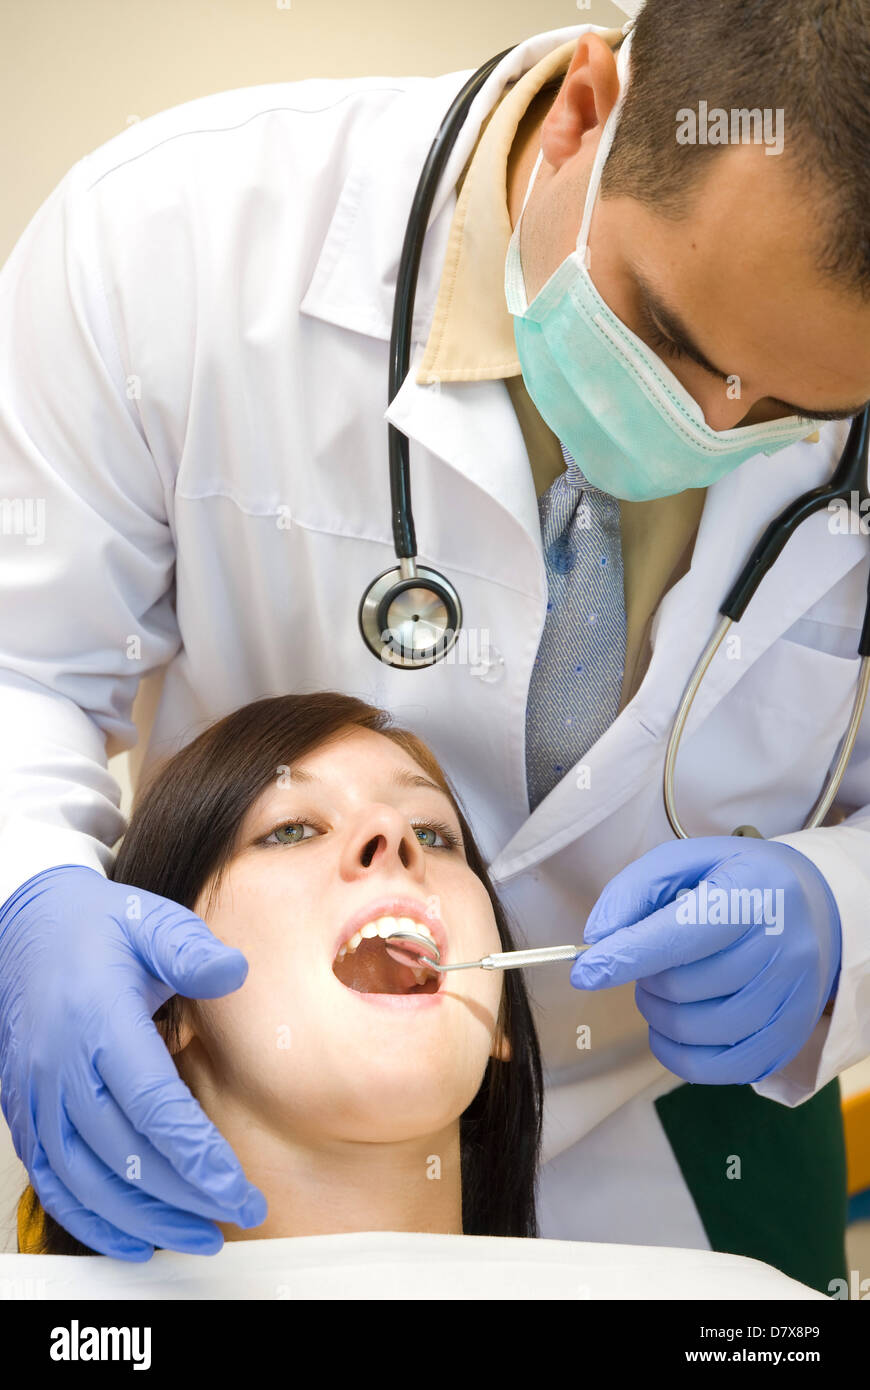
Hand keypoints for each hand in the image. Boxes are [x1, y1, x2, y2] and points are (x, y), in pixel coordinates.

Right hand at [0, 863, 266, 1258]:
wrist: (27, 926)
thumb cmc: (100, 928)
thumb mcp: (153, 921)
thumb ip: (192, 950)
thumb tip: (234, 970)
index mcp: (100, 1021)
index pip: (152, 1106)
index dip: (196, 1157)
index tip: (237, 1188)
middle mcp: (62, 1066)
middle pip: (123, 1153)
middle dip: (184, 1196)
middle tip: (238, 1215)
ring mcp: (37, 1094)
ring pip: (85, 1179)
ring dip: (142, 1218)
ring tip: (197, 1236)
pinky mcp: (24, 1111)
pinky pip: (51, 1181)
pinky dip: (89, 1218)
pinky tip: (131, 1238)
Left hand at [570, 836, 841, 1084]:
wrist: (814, 910)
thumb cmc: (737, 882)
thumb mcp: (687, 861)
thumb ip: (635, 890)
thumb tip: (597, 937)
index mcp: (753, 894)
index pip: (682, 934)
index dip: (627, 956)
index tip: (584, 971)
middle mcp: (781, 949)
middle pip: (684, 986)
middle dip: (646, 977)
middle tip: (650, 960)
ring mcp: (791, 1000)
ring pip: (696, 1028)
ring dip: (658, 1012)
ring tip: (664, 985)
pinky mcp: (788, 1039)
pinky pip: (717, 1068)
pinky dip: (677, 1053)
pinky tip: (672, 1026)